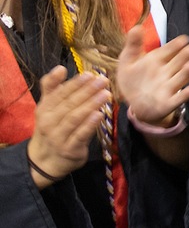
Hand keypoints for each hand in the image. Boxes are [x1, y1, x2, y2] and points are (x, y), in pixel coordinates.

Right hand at [25, 66, 110, 183]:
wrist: (45, 160)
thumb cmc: (51, 128)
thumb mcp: (47, 107)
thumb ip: (52, 87)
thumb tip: (60, 68)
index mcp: (44, 109)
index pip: (60, 93)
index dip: (75, 83)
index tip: (91, 74)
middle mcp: (49, 122)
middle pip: (69, 104)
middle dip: (87, 91)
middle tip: (103, 81)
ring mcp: (58, 136)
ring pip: (75, 118)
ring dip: (91, 105)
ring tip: (106, 94)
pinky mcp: (70, 149)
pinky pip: (80, 135)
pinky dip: (90, 124)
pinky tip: (100, 115)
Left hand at [114, 30, 188, 129]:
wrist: (134, 103)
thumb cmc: (133, 80)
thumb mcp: (128, 61)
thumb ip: (133, 45)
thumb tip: (137, 26)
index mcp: (157, 60)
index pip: (168, 51)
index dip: (175, 45)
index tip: (184, 39)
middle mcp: (166, 73)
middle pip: (177, 63)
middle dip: (184, 56)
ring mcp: (168, 87)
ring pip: (180, 79)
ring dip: (186, 73)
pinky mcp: (167, 103)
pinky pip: (177, 99)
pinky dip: (184, 95)